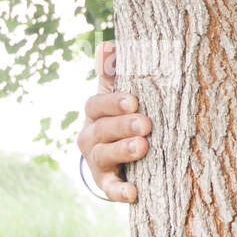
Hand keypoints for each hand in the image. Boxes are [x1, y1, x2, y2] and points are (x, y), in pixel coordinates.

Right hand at [76, 40, 151, 202]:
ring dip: (123, 151)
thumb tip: (109, 44)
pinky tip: (134, 193)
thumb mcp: (115, 94)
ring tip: (142, 147)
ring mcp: (97, 160)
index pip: (97, 104)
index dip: (113, 102)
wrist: (114, 153)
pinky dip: (120, 190)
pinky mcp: (106, 181)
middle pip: (102, 130)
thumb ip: (112, 73)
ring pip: (105, 155)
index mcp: (95, 112)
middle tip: (145, 124)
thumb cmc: (119, 116)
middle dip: (122, 126)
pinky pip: (110, 187)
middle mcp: (90, 136)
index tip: (133, 101)